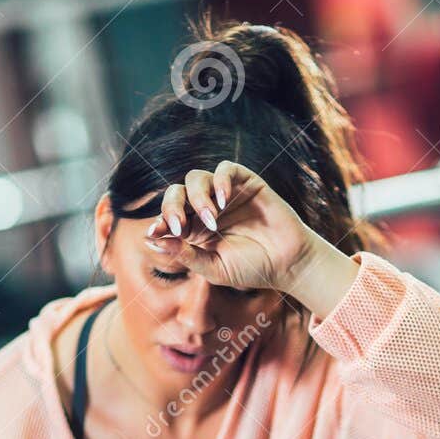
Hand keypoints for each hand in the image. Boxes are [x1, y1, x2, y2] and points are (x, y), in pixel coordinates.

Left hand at [148, 160, 357, 315]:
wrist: (286, 263)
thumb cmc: (252, 269)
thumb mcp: (214, 268)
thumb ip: (185, 255)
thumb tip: (153, 240)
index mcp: (194, 229)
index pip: (167, 217)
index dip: (159, 222)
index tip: (155, 232)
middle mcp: (205, 208)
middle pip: (175, 193)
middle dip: (172, 208)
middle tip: (180, 226)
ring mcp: (224, 194)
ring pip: (195, 179)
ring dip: (198, 198)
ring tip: (213, 219)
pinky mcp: (245, 182)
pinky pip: (225, 169)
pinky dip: (220, 180)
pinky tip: (223, 200)